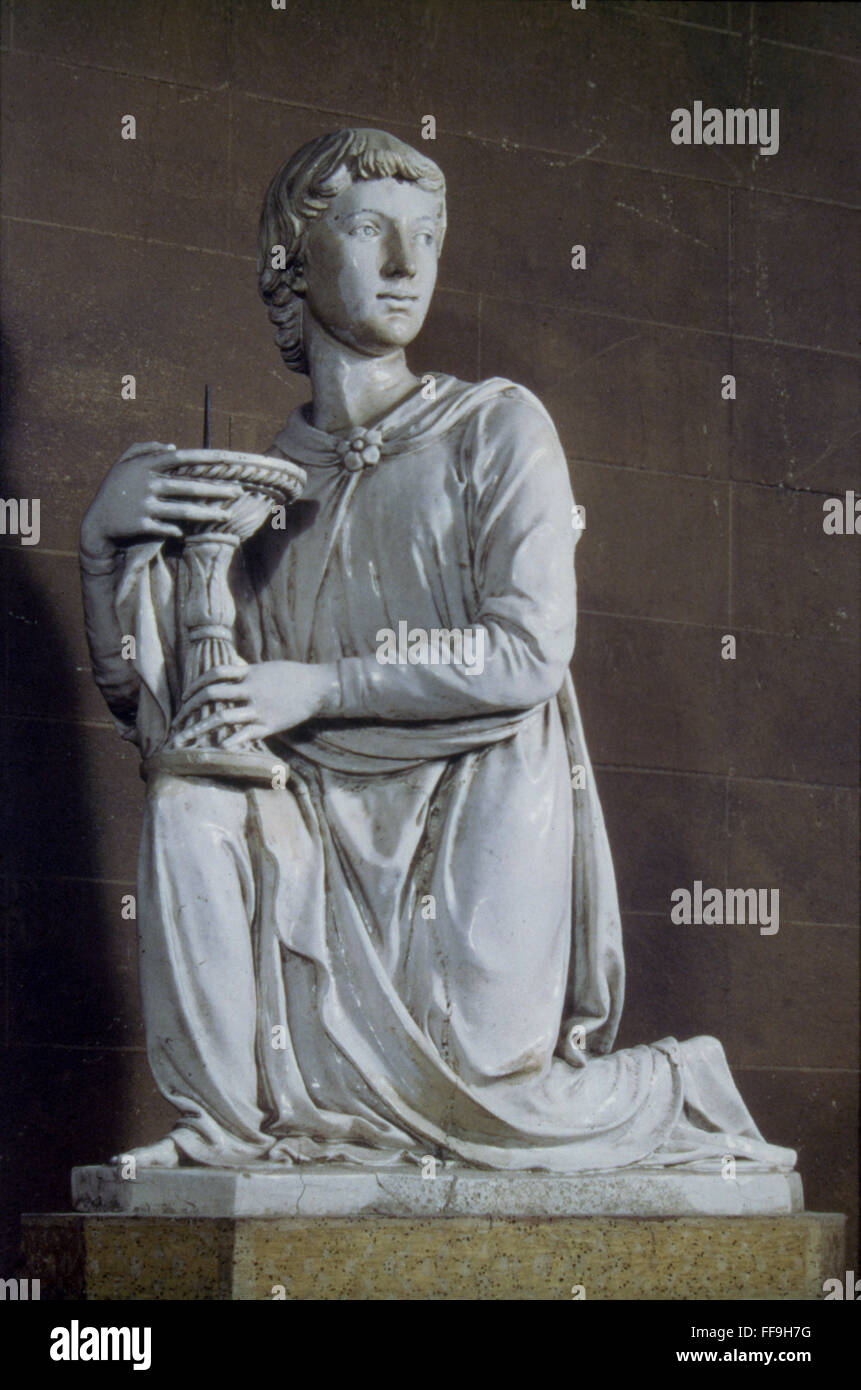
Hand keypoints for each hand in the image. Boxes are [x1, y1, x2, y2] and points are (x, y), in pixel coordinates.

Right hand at [81, 442, 242, 558]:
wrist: (97, 522)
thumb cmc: (114, 489)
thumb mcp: (124, 463)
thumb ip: (145, 449)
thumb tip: (173, 446)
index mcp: (146, 466)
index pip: (181, 458)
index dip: (206, 458)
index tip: (229, 459)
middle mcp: (147, 483)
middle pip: (189, 487)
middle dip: (216, 489)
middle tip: (238, 492)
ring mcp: (145, 505)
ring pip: (183, 510)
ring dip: (207, 514)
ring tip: (226, 516)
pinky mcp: (142, 525)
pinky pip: (168, 528)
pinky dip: (178, 530)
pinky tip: (187, 532)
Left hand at [170, 661, 341, 744]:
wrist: (318, 688)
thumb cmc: (292, 677)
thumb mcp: (266, 668)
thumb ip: (247, 671)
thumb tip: (232, 667)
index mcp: (249, 673)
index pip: (215, 674)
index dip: (196, 684)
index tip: (186, 697)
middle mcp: (250, 689)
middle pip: (211, 695)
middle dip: (190, 708)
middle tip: (177, 722)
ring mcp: (259, 708)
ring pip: (223, 717)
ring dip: (200, 728)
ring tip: (185, 739)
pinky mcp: (270, 724)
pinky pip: (247, 734)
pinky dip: (233, 741)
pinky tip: (219, 749)